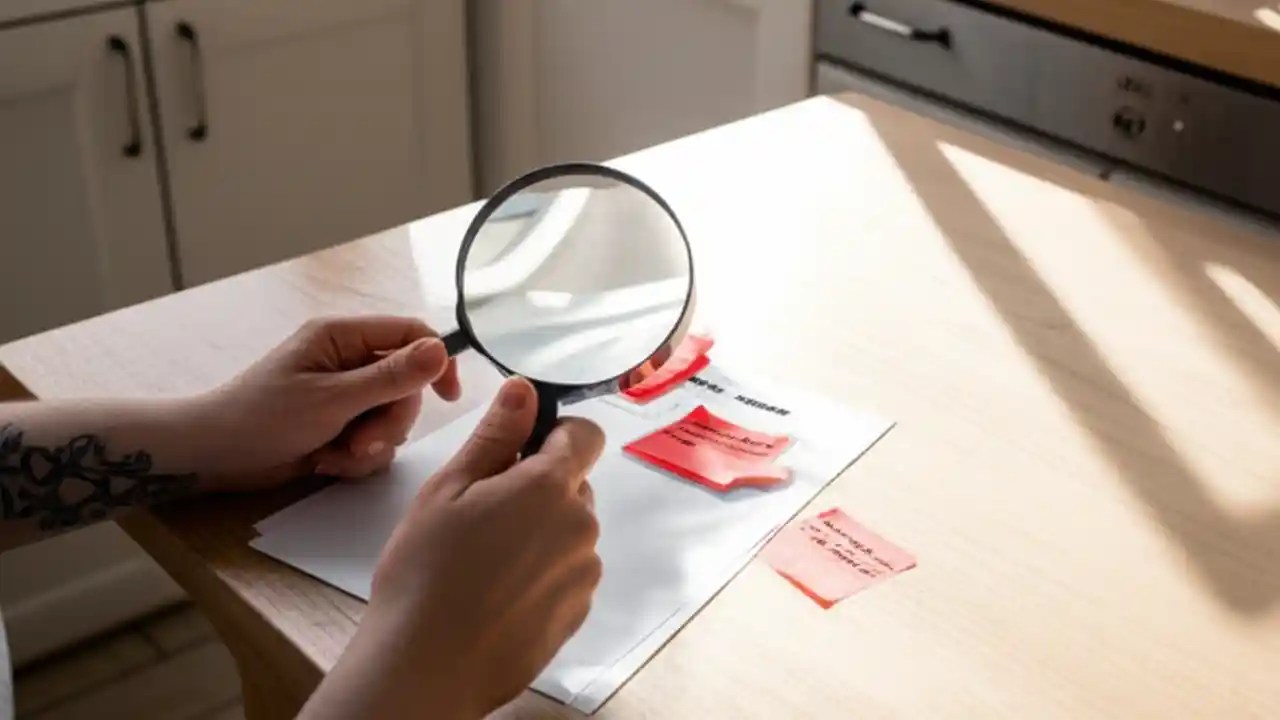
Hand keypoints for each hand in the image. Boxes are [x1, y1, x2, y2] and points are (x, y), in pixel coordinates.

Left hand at [192, 315, 459, 491]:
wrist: (214, 457)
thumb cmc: (263, 417)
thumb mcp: (332, 399)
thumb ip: (390, 377)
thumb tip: (441, 349)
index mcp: (342, 337)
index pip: (410, 334)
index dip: (435, 361)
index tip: (448, 397)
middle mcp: (346, 361)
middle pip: (404, 385)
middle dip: (389, 421)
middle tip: (364, 444)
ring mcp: (343, 395)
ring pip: (391, 417)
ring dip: (371, 443)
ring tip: (337, 456)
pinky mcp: (338, 426)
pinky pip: (372, 440)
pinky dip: (356, 457)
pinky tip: (326, 463)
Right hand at [300, 377, 604, 719]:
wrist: (426, 667)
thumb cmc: (425, 576)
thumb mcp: (449, 489)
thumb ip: (495, 435)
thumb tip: (522, 390)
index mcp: (550, 487)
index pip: (584, 435)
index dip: (554, 434)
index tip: (520, 450)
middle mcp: (580, 526)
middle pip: (573, 486)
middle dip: (537, 489)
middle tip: (481, 514)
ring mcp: (583, 573)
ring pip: (569, 531)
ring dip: (539, 534)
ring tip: (483, 561)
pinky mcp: (577, 612)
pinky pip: (567, 574)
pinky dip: (541, 575)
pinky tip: (496, 593)